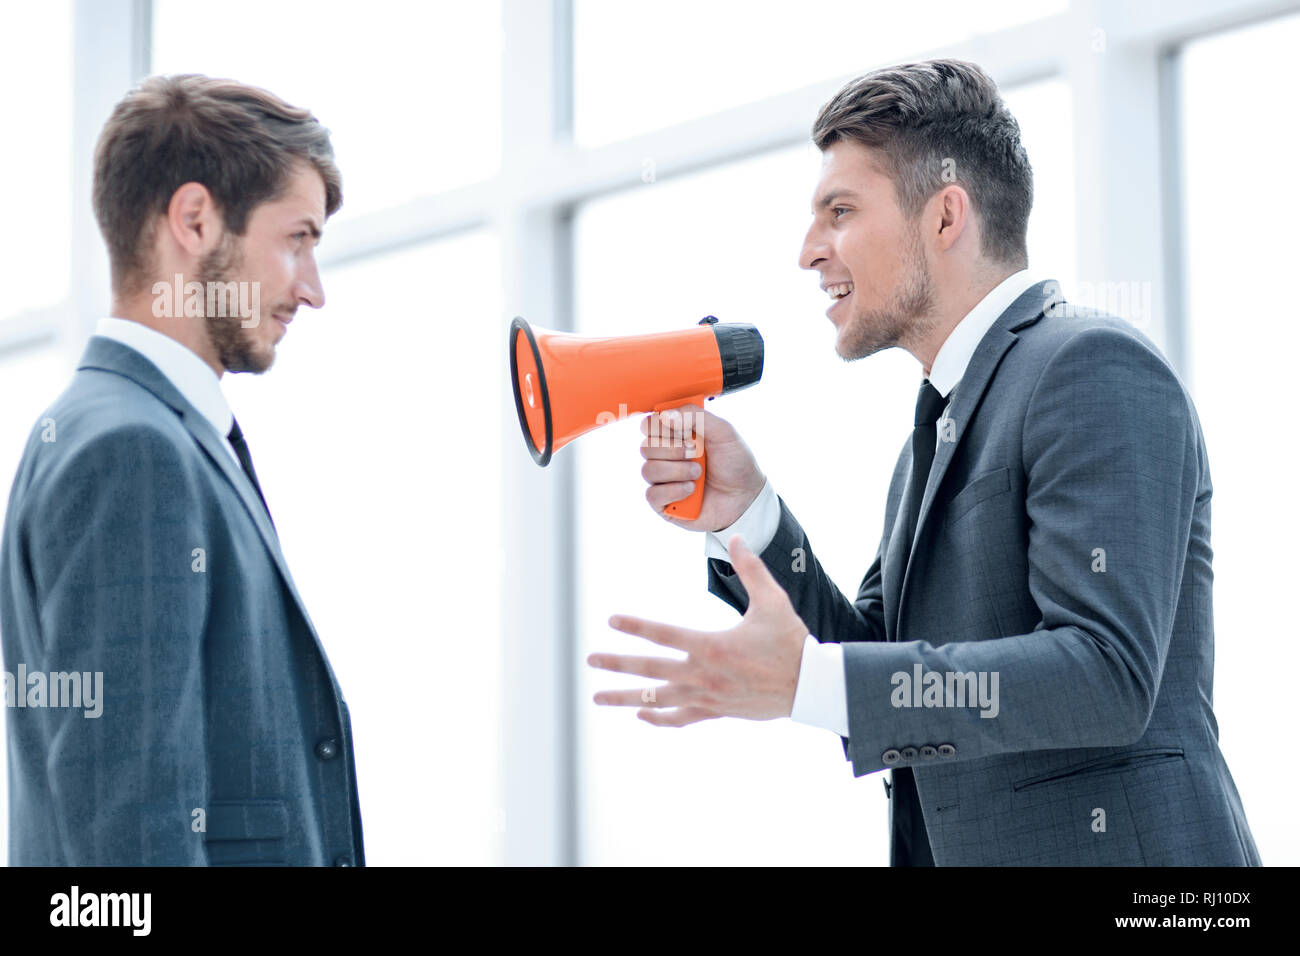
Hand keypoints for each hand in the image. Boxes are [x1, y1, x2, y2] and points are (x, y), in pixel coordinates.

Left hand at [588, 535, 807, 725]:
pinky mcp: (715, 712)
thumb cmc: (790, 641)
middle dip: (616, 664)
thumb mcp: (772, 601)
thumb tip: (736, 538)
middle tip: (589, 660)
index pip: (663, 634)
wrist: (809, 686)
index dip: (635, 626)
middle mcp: (703, 675)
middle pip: (649, 670)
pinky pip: (680, 718)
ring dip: (625, 698)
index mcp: (711, 646)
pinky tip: (640, 714)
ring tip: (597, 697)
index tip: (611, 621)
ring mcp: (706, 697)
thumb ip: (751, 569)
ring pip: (657, 699)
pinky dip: (658, 718)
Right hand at [639, 404, 764, 531]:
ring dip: (676, 471)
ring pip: (648, 470)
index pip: (649, 425)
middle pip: (645, 447)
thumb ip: (696, 416)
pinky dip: (673, 491)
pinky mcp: (664, 503)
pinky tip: (691, 490)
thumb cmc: (735, 463)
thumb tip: (666, 415)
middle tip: (694, 452)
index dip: (658, 427)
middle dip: (671, 450)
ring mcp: (664, 480)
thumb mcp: (723, 432)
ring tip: (698, 473)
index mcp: (677, 435)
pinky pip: (652, 494)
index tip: (679, 430)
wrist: (747, 496)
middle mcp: (667, 456)